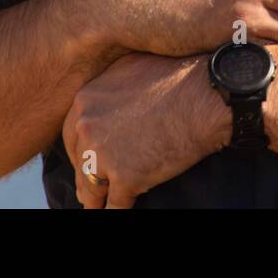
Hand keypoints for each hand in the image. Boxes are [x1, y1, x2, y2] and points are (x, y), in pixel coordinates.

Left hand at [62, 52, 228, 208]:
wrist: (206, 95)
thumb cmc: (176, 75)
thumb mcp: (128, 68)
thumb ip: (106, 88)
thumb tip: (100, 106)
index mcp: (85, 101)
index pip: (71, 136)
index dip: (81, 151)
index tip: (90, 161)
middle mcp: (87, 127)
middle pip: (80, 162)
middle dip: (88, 176)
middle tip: (92, 189)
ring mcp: (104, 153)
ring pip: (92, 187)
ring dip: (97, 198)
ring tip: (101, 205)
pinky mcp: (125, 177)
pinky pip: (114, 205)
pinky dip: (117, 209)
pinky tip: (123, 208)